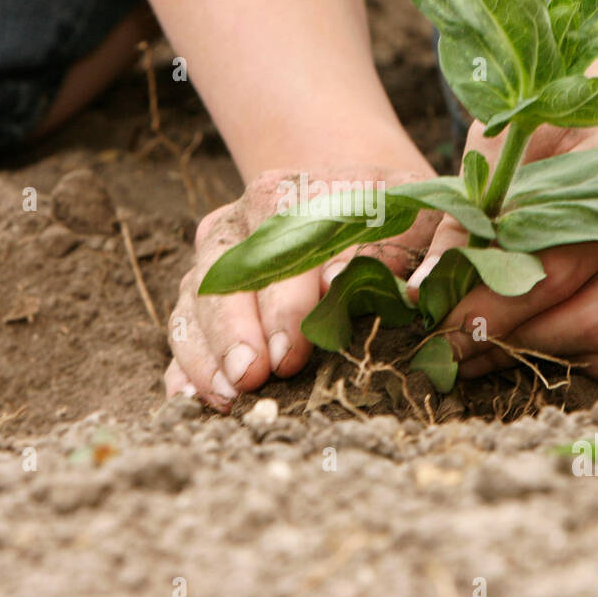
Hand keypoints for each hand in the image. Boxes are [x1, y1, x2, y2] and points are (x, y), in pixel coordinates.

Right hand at [165, 165, 438, 409]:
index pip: (276, 241)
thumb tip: (381, 287)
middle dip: (235, 330)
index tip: (291, 350)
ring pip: (193, 303)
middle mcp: (239, 224)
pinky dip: (185, 367)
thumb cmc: (392, 221)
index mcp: (286, 194)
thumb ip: (410, 247)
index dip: (283, 299)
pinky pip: (182, 331)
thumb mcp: (415, 220)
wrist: (354, 208)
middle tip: (251, 378)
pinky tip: (192, 402)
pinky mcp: (199, 296)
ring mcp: (212, 261)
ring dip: (207, 354)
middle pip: (222, 274)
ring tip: (228, 397)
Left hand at [412, 120, 597, 381]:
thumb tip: (419, 294)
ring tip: (489, 346)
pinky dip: (582, 357)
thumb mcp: (508, 154)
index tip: (438, 330)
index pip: (557, 268)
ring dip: (542, 357)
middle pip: (589, 323)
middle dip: (512, 344)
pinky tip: (541, 335)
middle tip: (455, 350)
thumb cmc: (564, 132)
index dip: (491, 308)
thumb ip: (467, 222)